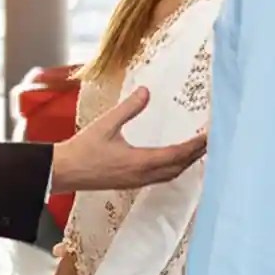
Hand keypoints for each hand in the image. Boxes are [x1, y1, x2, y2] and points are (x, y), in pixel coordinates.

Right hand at [49, 86, 206, 193]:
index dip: (195, 145)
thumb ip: (129, 108)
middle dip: (196, 154)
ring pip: (171, 175)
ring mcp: (137, 182)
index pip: (177, 154)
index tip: (210, 135)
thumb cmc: (83, 149)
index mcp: (139, 162)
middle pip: (179, 167)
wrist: (64, 172)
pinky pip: (160, 178)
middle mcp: (142, 175)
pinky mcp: (131, 183)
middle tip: (211, 140)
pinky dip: (173, 168)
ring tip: (197, 149)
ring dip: (186, 163)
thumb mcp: (106, 124)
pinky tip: (172, 160)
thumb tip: (146, 91)